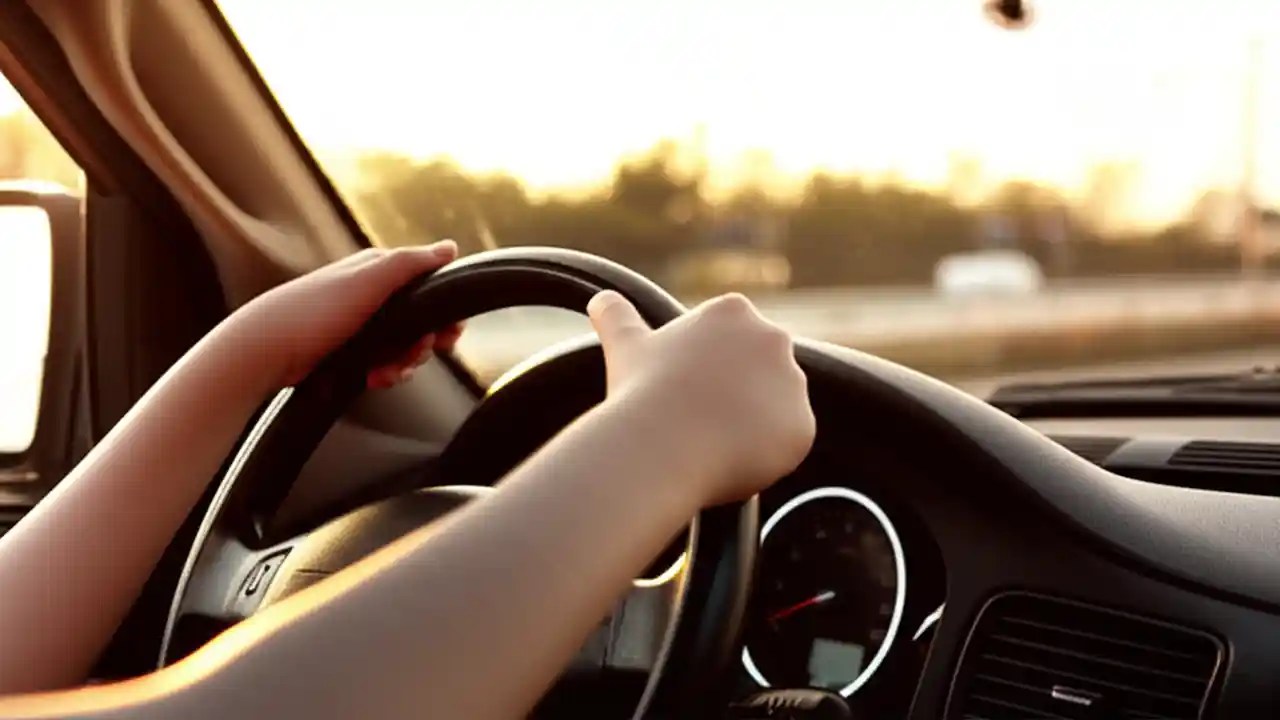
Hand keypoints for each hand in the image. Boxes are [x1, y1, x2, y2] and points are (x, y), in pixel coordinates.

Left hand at [231, 242, 462, 390]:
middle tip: (413, 355)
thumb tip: (451, 248)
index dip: (445, 313)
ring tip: (386, 373)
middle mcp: (373, 294)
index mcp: (379, 271)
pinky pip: (384, 363)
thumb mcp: (370, 280)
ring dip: (404, 364)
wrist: (267, 349)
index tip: (448, 335)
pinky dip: (386, 373)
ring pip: (405, 347)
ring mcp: (362, 324)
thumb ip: (412, 263)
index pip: (431, 287)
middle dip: (423, 345)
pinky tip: (373, 379)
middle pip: (422, 322)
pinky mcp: (351, 350)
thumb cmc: (315, 310)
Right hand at [588, 291, 814, 506]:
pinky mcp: (802, 426)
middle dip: (735, 396)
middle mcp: (772, 338)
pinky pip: (787, 443)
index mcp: (733, 312)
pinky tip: (729, 461)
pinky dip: (765, 455)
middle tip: (697, 422)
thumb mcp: (625, 345)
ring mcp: (792, 382)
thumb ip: (617, 316)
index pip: (731, 345)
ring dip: (751, 425)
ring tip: (710, 444)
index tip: (685, 393)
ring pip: (774, 410)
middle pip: (759, 374)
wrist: (659, 444)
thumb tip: (600, 299)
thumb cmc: (641, 391)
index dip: (707, 374)